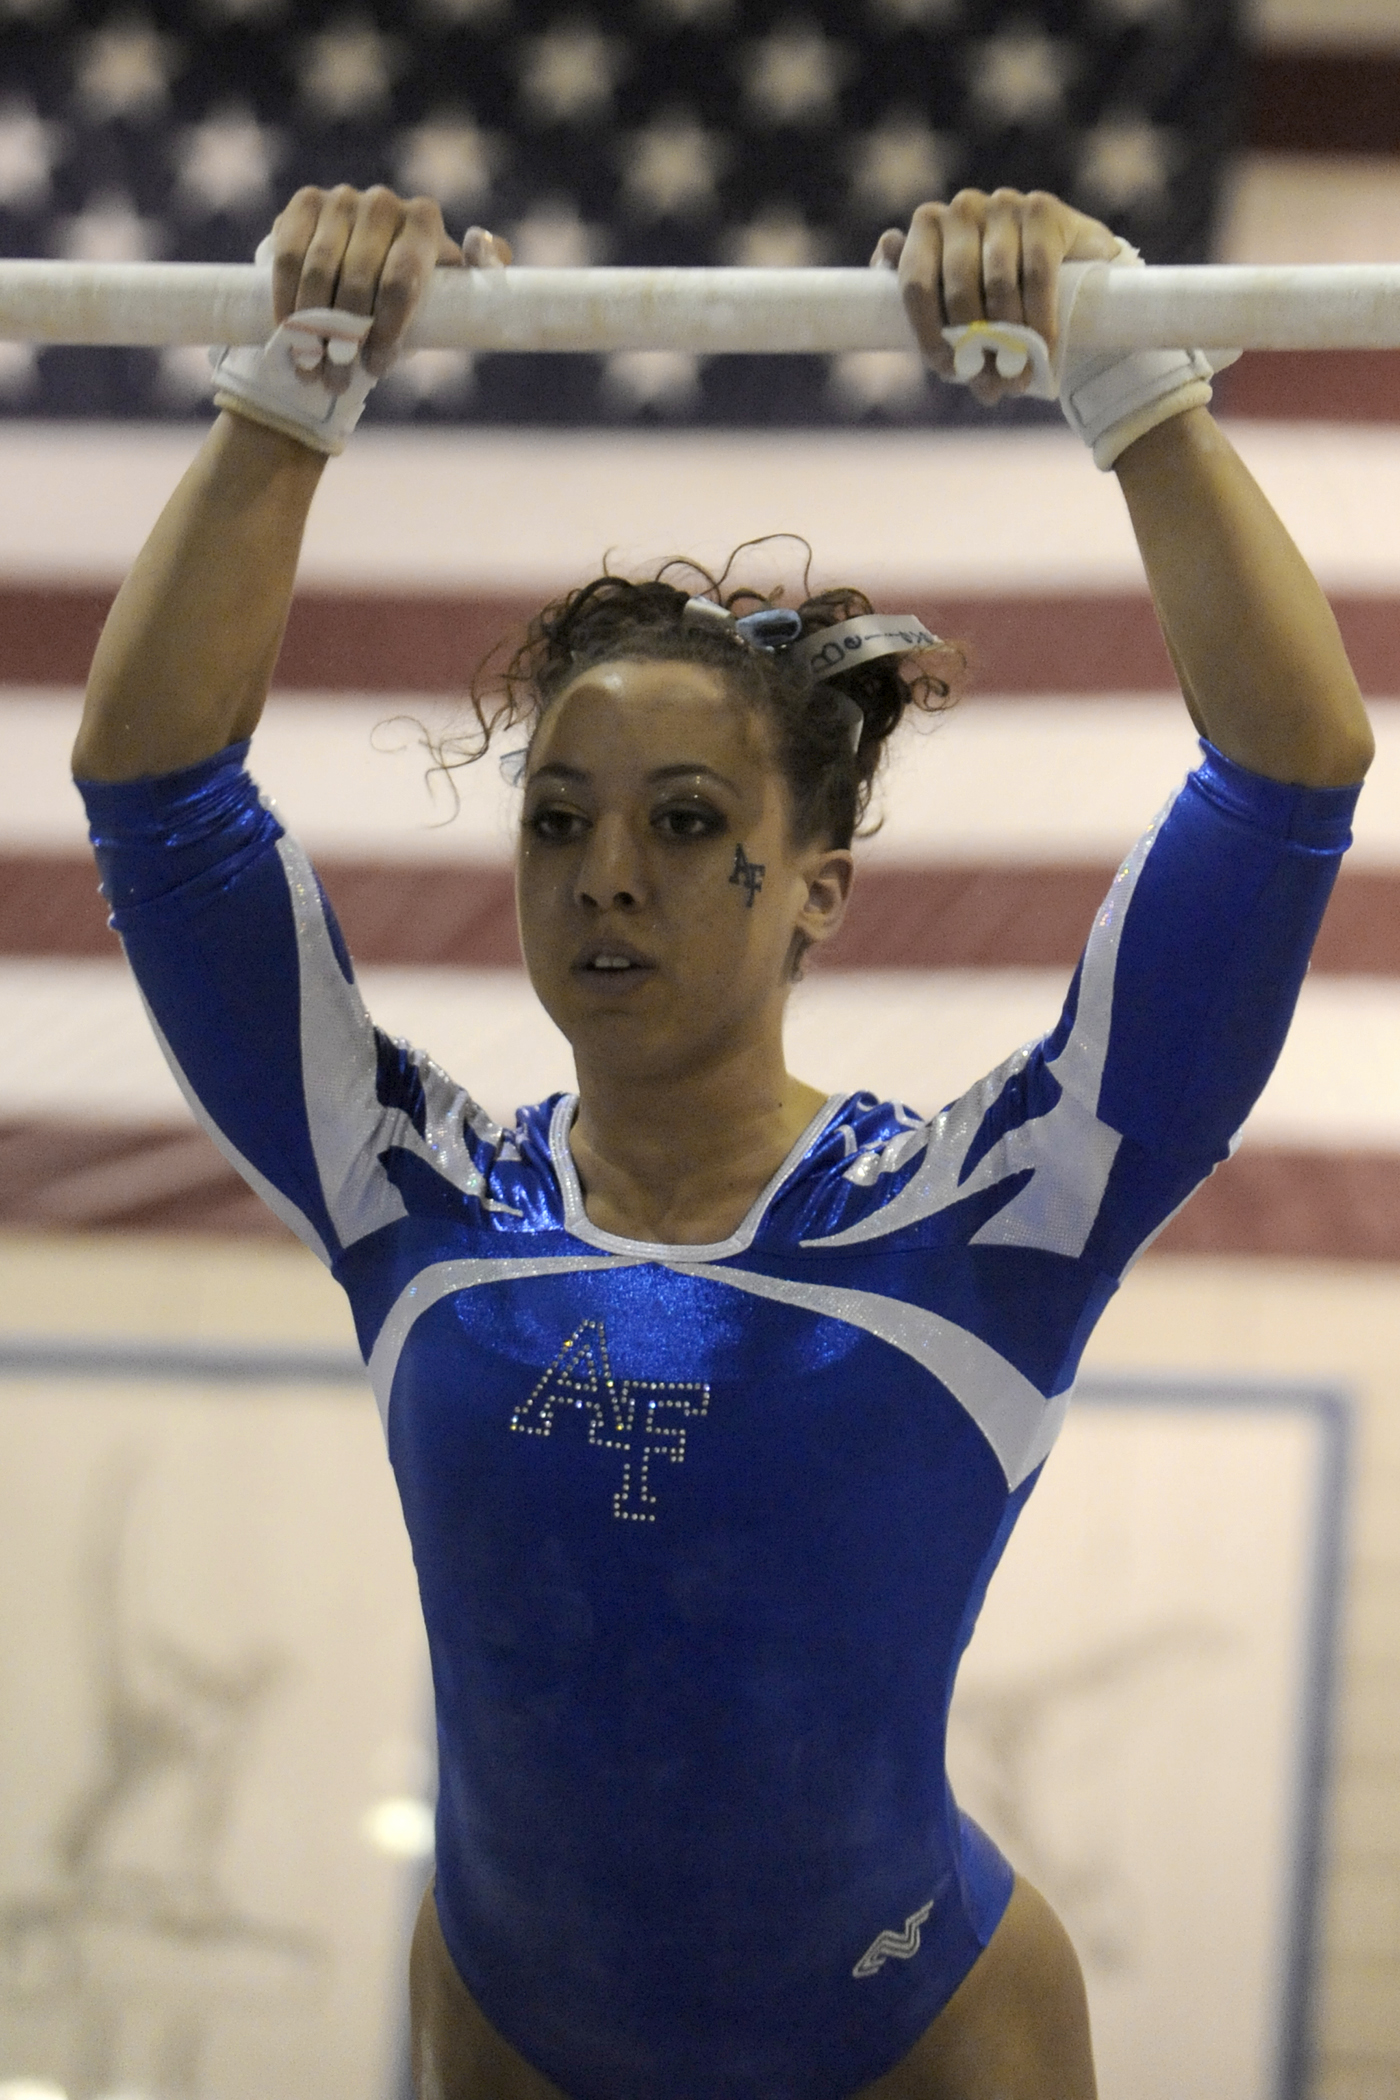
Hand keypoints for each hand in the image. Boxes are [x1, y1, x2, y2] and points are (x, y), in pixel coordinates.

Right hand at [267, 185, 511, 389]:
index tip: (377, 368)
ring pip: (320, 270)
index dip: (386, 329)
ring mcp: (342, 198)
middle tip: (338, 379)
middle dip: (347, 337)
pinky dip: (287, 301)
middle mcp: (385, 203)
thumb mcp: (448, 300)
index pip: (402, 279)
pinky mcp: (304, 203)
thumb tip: (483, 241)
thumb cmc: (408, 304)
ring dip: (312, 328)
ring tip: (313, 369)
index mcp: (425, 222)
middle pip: (359, 278)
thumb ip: (482, 276)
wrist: (351, 289)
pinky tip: (288, 334)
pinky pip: (289, 255)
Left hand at [872, 188, 1118, 404]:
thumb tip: (885, 246)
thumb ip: (922, 289)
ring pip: (998, 284)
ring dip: (1009, 340)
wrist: (1072, 270)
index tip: (950, 370)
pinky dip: (1039, 320)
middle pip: (958, 288)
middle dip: (974, 345)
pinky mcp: (1043, 211)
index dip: (929, 333)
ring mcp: (1003, 204)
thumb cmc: (998, 292)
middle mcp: (962, 208)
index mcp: (928, 227)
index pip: (916, 283)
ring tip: (1017, 377)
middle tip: (991, 384)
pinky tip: (1043, 349)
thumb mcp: (956, 301)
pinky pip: (1037, 273)